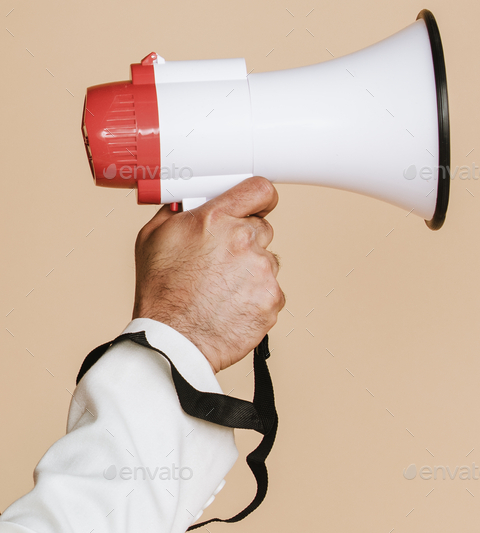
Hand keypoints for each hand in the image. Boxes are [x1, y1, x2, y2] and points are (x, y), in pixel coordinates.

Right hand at [133, 177, 284, 372]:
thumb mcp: (154, 237)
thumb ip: (179, 210)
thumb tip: (192, 198)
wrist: (171, 343)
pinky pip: (271, 289)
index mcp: (215, 219)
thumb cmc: (160, 294)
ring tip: (221, 288)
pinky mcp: (272, 298)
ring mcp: (261, 270)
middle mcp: (242, 240)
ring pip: (266, 260)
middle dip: (245, 240)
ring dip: (250, 270)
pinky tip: (231, 305)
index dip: (259, 197)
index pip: (259, 190)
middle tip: (221, 260)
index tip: (257, 204)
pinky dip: (256, 296)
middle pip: (261, 227)